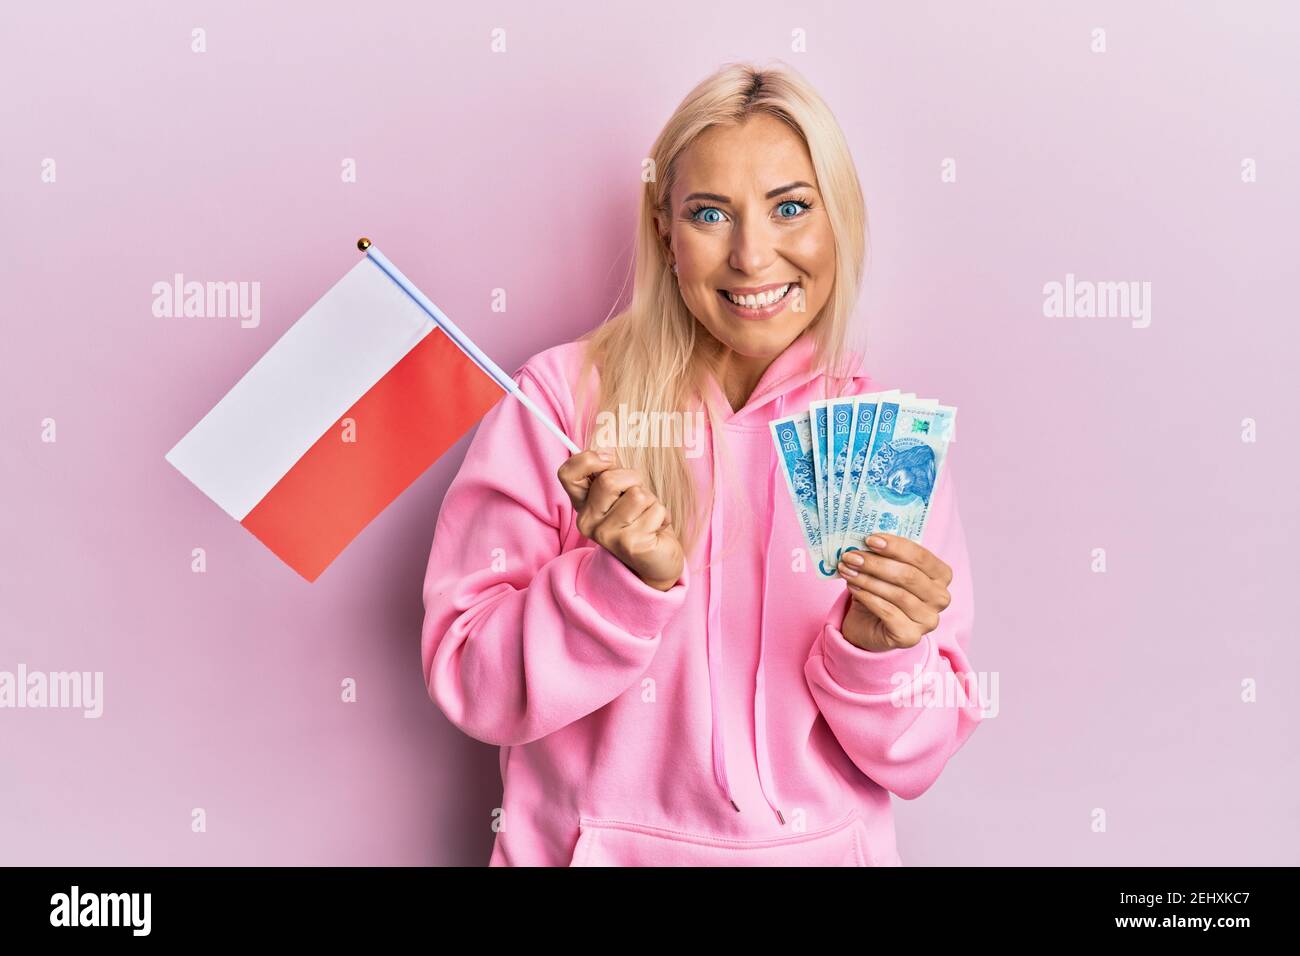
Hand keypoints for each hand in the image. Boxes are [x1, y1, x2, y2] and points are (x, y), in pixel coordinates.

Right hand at [556, 449, 684, 591]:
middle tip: (639, 499)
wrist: (655, 561)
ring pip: (638, 494)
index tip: (609, 461)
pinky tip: (655, 530)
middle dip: (634, 480)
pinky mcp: (631, 544)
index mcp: (582, 505)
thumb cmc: (639, 519)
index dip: (589, 459)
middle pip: (609, 480)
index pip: (567, 473)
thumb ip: (610, 473)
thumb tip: (608, 453)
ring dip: (652, 501)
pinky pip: (655, 510)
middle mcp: (588, 521)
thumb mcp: (621, 493)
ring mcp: (608, 535)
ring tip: (647, 516)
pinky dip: (662, 515)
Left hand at [836, 534, 951, 652]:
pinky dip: (868, 597)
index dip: (895, 546)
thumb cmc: (881, 591)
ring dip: (867, 579)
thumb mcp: (885, 569)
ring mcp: (928, 620)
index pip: (921, 556)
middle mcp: (940, 598)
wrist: (870, 625)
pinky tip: (853, 587)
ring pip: (897, 594)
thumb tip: (867, 539)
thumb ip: (884, 554)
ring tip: (847, 570)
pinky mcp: (910, 636)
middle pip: (909, 575)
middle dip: (876, 564)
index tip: (870, 539)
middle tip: (851, 556)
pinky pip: (888, 612)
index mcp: (941, 576)